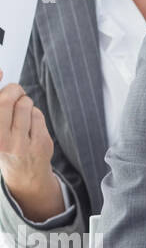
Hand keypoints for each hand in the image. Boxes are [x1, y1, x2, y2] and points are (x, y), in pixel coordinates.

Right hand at [0, 73, 59, 219]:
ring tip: (22, 113)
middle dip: (13, 90)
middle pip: (8, 100)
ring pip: (26, 105)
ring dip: (25, 103)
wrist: (24, 176)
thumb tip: (2, 76)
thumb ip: (0, 108)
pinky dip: (35, 114)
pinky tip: (31, 125)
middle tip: (15, 91)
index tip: (2, 71)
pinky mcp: (40, 142)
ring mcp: (22, 143)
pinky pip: (38, 115)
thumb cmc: (5, 146)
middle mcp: (1, 140)